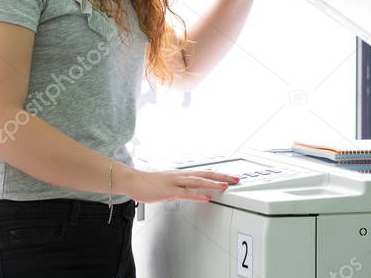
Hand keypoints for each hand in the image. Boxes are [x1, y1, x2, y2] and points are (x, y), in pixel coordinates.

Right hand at [121, 168, 240, 202]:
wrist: (133, 181)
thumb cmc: (149, 183)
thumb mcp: (169, 185)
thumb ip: (181, 188)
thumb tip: (190, 192)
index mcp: (182, 174)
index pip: (205, 173)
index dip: (219, 174)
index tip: (231, 177)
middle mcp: (181, 176)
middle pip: (206, 174)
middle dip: (222, 177)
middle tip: (237, 179)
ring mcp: (175, 182)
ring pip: (197, 182)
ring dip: (212, 184)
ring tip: (225, 186)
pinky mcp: (168, 191)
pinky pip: (185, 193)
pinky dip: (197, 195)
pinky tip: (206, 198)